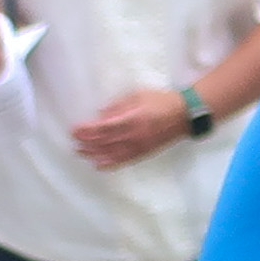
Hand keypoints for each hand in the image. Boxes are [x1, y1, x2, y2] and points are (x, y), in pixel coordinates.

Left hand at [67, 90, 187, 168]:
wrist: (186, 115)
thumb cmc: (161, 101)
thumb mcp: (138, 96)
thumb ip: (119, 106)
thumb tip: (101, 115)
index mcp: (131, 119)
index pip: (103, 128)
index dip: (87, 130)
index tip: (74, 129)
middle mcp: (133, 135)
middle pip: (104, 142)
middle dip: (86, 142)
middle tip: (73, 140)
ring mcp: (139, 146)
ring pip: (111, 153)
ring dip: (93, 154)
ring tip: (80, 152)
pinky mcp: (144, 152)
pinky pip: (124, 160)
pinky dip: (110, 164)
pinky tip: (98, 165)